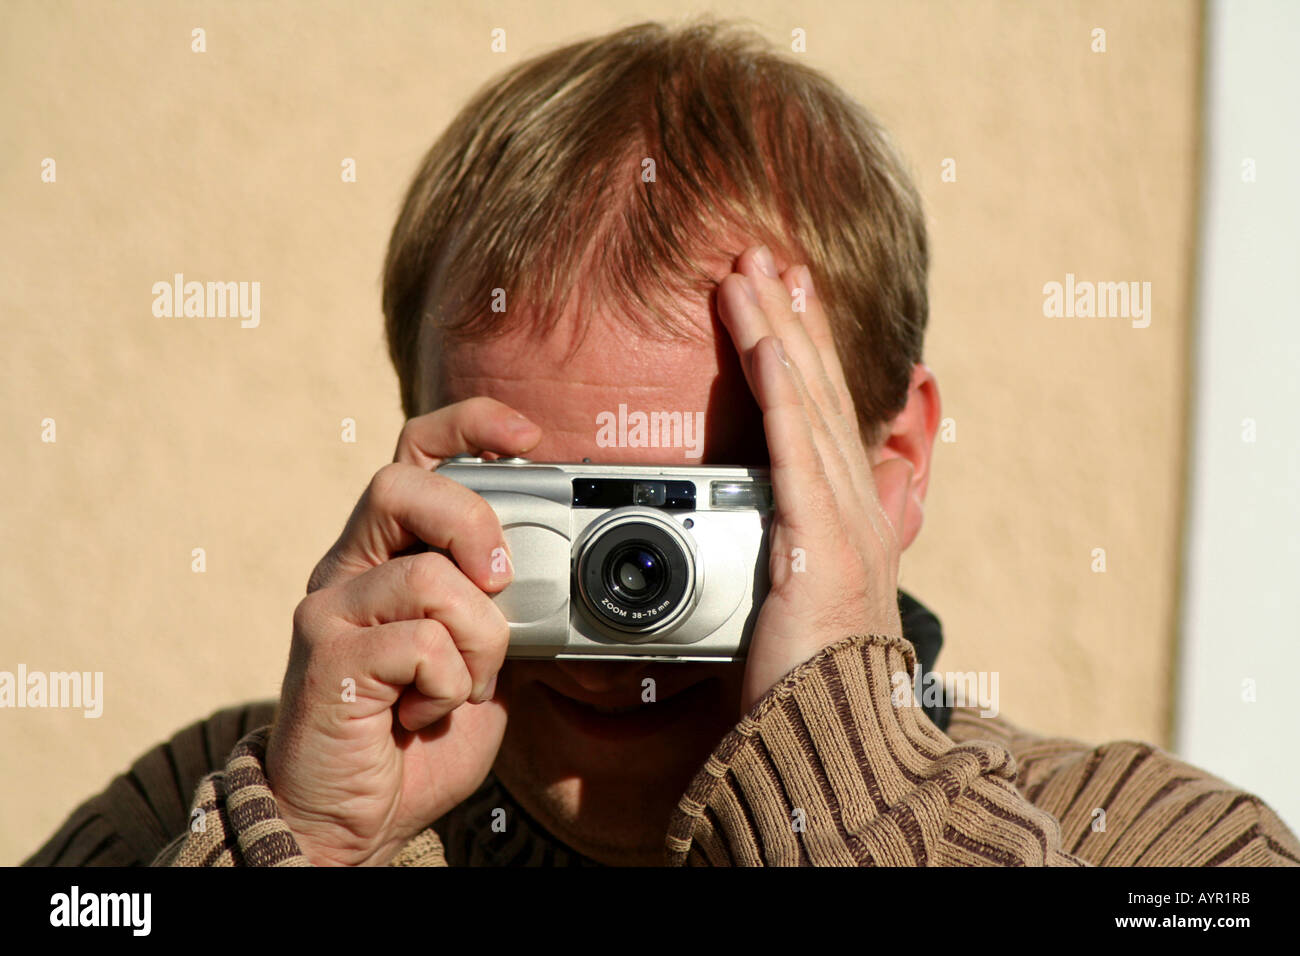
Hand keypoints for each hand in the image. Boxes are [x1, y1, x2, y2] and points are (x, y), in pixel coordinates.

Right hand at [264, 398, 541, 864]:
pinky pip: (420, 643)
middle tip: (496, 583)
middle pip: (399, 484)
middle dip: (470, 524)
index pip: (412, 457)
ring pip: (429, 577)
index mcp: (386, 556)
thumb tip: (543, 572)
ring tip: (459, 687)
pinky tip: (423, 713)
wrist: (350, 818)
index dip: (467, 427)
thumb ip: (496, 610)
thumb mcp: (477, 660)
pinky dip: (449, 685)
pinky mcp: (326, 655)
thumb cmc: (414, 737)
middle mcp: (348, 569)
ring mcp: (329, 608)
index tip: (524, 437)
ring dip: (477, 643)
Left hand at [716, 245, 915, 714]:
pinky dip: (780, 385)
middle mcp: (852, 507)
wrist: (835, 745)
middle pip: (817, 392)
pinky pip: (794, 444)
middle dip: (792, 318)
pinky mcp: (818, 538)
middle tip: (766, 256)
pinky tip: (763, 336)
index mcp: (846, 519)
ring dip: (779, 329)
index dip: (802, 354)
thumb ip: (784, 559)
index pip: (820, 417)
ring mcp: (841, 519)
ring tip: (754, 270)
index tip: (782, 303)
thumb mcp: (800, 608)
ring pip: (806, 401)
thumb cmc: (811, 688)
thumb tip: (762, 541)